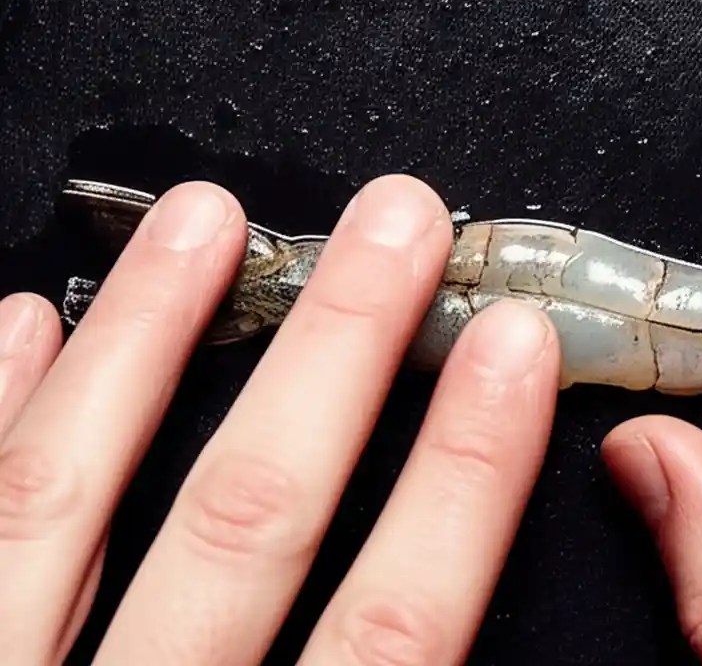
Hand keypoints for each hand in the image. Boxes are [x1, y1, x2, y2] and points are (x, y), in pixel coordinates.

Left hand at [0, 176, 561, 663]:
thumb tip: (460, 592)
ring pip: (56, 499)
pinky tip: (26, 329)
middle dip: (333, 356)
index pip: (391, 623)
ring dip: (142, 341)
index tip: (513, 357)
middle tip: (394, 230)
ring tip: (203, 217)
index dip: (464, 480)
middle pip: (247, 523)